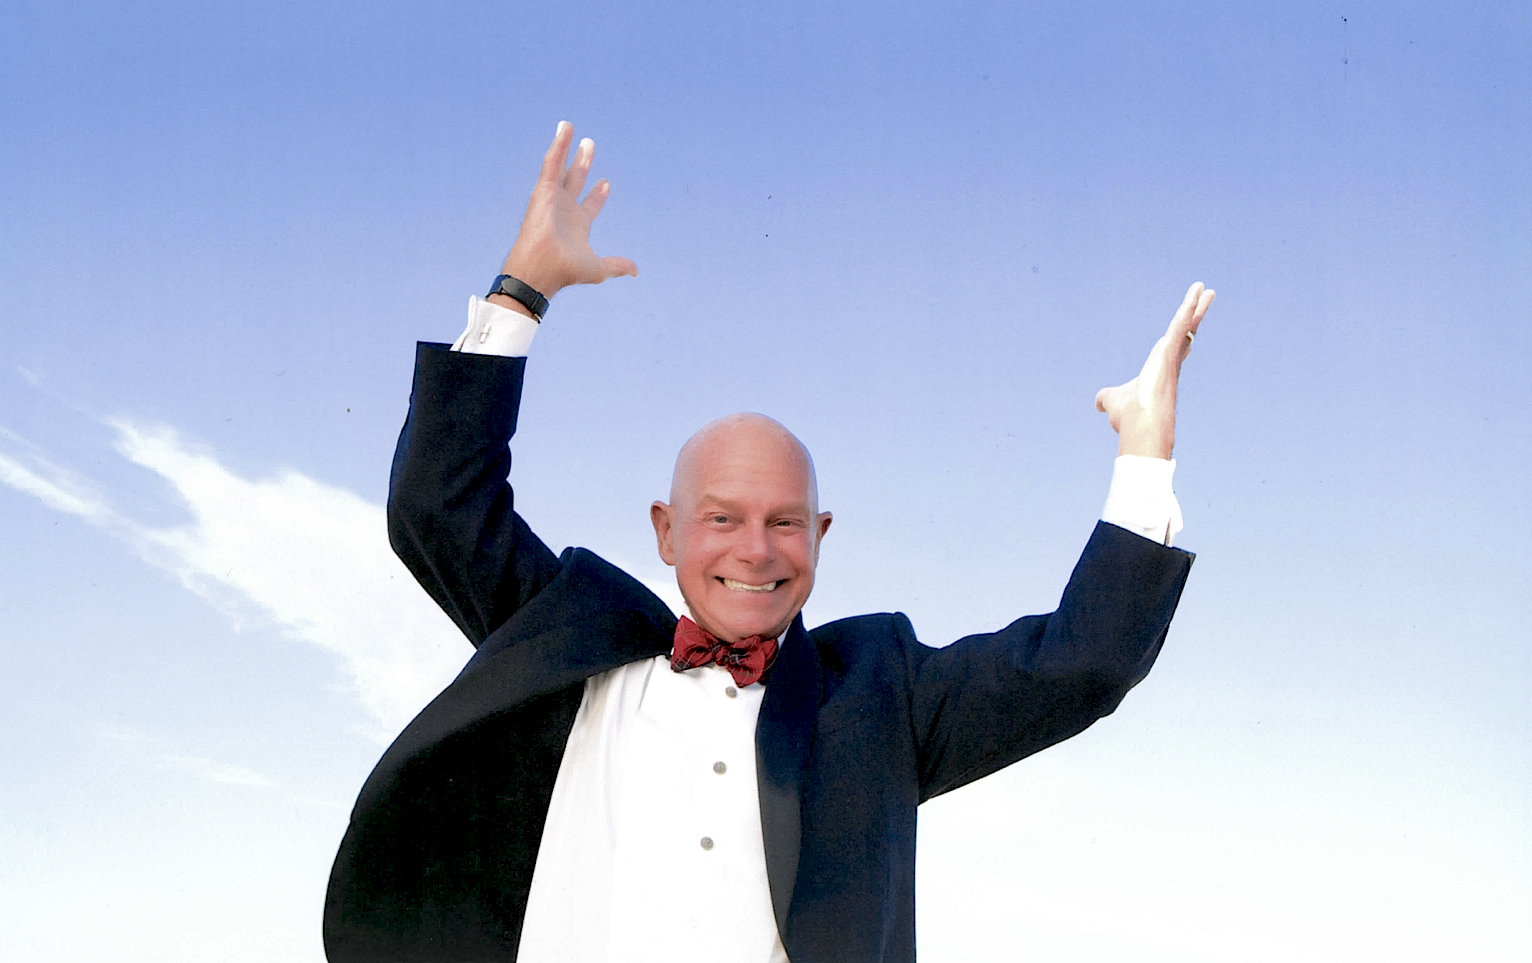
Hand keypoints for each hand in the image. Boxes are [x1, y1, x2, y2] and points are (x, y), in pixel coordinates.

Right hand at [496, 121, 637, 303]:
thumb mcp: (598, 268)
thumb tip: (636, 271)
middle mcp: (564, 209)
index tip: (605, 182)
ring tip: (569, 127)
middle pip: (575, 180)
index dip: (598, 194)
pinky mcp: (544, 190)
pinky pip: (552, 162)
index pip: (590, 204)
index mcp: (577, 225)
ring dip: (567, 148)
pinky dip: (559, 145)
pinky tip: (565, 129)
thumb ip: (617, 265)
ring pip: (561, 167)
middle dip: (582, 162)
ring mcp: (553, 198)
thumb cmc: (565, 271)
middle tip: (589, 144)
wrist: (543, 268)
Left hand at [1094, 282, 1215, 458]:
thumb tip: (1098, 402)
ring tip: (1203, 287)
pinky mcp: (1170, 352)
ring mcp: (1172, 356)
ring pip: (1185, 325)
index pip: (1174, 347)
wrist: (1138, 425)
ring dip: (1195, 305)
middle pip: (1186, 331)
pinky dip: (1187, 308)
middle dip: (1196, 313)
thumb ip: (1106, 398)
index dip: (1182, 335)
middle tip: (1207, 295)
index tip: (1190, 324)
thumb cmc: (1129, 417)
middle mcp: (1170, 361)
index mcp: (1160, 369)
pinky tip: (1195, 293)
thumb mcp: (1112, 401)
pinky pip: (1180, 325)